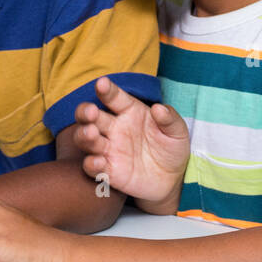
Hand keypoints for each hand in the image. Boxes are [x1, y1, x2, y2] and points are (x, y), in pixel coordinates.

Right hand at [73, 77, 188, 203]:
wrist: (172, 179)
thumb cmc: (171, 148)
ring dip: (84, 135)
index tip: (101, 83)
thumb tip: (159, 108)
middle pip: (91, 116)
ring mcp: (108, 149)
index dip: (106, 90)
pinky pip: (92, 166)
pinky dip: (91, 164)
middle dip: (86, 112)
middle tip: (91, 111)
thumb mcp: (177, 131)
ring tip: (91, 133)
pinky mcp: (108, 170)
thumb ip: (169, 118)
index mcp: (129, 111)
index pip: (114, 97)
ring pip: (85, 139)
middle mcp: (114, 128)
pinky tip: (98, 161)